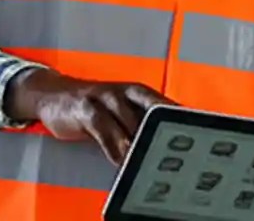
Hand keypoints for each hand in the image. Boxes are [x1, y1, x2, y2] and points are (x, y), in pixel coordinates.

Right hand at [4, 68, 174, 166]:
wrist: (54, 95)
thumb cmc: (95, 108)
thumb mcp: (121, 114)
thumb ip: (141, 127)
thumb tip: (167, 149)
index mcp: (141, 94)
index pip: (169, 108)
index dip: (184, 122)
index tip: (199, 139)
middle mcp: (127, 92)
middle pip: (154, 112)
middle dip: (165, 132)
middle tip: (178, 152)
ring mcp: (106, 97)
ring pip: (130, 120)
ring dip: (141, 143)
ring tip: (152, 161)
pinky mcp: (86, 107)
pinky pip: (103, 127)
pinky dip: (113, 145)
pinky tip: (120, 160)